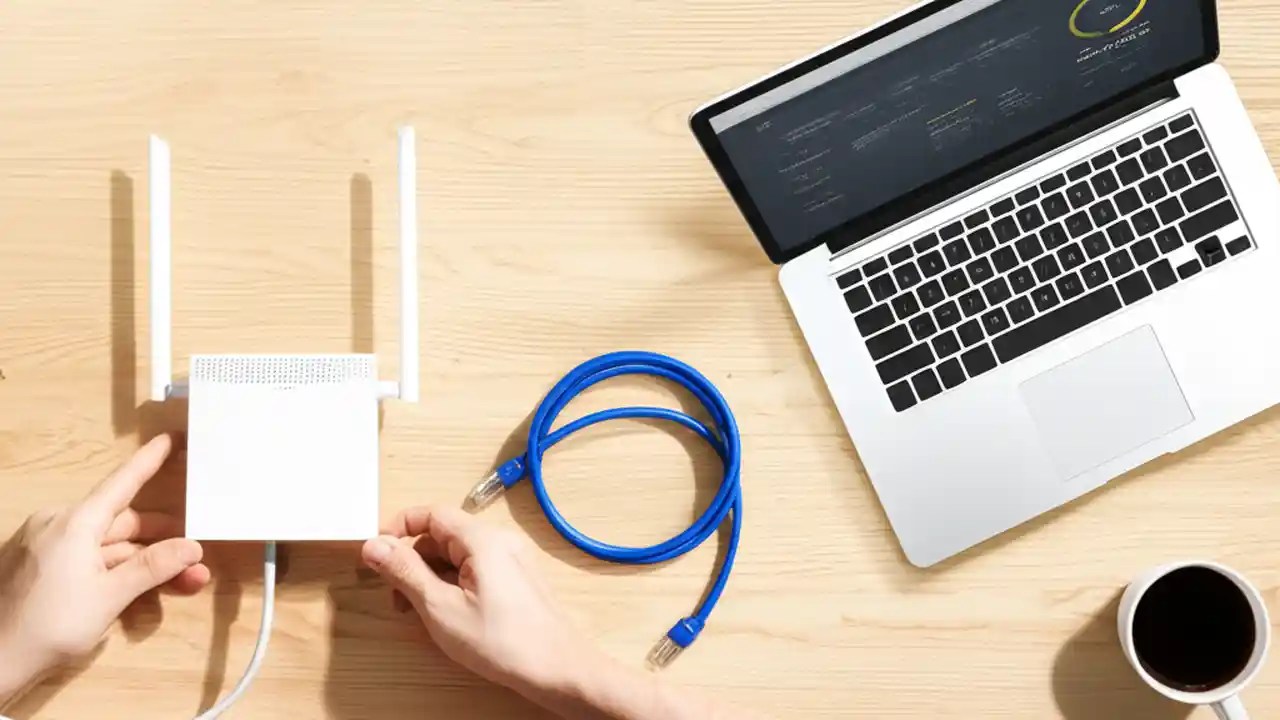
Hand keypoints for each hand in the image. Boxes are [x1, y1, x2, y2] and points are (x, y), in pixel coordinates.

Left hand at [0, 435, 210, 700]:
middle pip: (121, 524)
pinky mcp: (38, 568)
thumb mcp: (110, 597)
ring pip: (106, 547)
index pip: (122, 483)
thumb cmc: (49, 625)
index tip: (170, 439)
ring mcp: (45, 547)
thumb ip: (153, 567)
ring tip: (177, 584)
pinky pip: (86, 559)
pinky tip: (136, 590)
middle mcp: (57, 526)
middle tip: (194, 561)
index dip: (149, 461)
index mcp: (74, 523)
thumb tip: (192, 547)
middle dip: (160, 543)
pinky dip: (115, 570)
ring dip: (142, 563)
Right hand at [361, 506, 600, 695]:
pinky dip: (453, 586)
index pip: (431, 514)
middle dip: (413, 562)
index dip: (399, 528)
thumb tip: (373, 546)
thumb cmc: (502, 642)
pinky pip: (476, 570)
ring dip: (431, 578)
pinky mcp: (516, 580)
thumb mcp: (440, 607)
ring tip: (420, 614)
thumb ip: (405, 572)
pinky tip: (447, 615)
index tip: (377, 554)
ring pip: (457, 556)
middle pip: (443, 536)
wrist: (557, 669)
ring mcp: (511, 560)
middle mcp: (500, 542)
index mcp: (482, 540)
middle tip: (396, 598)